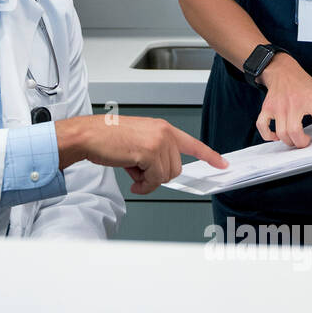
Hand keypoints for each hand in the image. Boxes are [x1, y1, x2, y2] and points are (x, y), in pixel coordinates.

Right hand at [56, 115, 227, 195]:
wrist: (89, 135)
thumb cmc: (107, 137)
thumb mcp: (137, 140)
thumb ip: (154, 154)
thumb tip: (156, 174)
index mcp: (162, 128)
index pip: (193, 144)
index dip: (209, 156)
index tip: (222, 164)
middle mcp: (163, 133)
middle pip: (176, 169)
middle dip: (157, 175)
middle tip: (139, 171)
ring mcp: (158, 142)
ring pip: (166, 176)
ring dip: (148, 180)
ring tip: (132, 169)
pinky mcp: (149, 153)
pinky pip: (154, 180)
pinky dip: (142, 184)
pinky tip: (131, 177)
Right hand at [256, 53, 311, 148]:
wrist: (283, 71)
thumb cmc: (304, 85)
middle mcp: (294, 103)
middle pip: (294, 131)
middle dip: (301, 143)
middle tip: (306, 141)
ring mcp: (278, 106)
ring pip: (281, 132)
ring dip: (289, 141)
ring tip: (295, 139)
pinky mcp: (267, 108)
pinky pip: (262, 126)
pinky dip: (268, 135)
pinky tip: (276, 136)